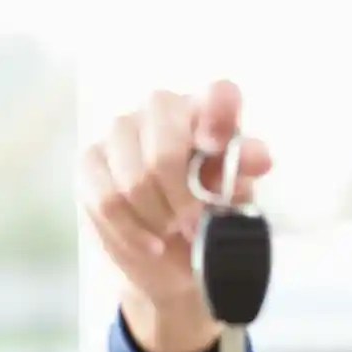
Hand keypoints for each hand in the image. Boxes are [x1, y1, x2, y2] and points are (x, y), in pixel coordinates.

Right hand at [78, 80, 272, 351]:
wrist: (173, 257)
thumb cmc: (210, 216)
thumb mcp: (235, 199)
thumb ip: (241, 173)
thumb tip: (260, 157)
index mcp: (209, 111)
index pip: (220, 94)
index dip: (219, 115)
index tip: (216, 148)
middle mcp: (163, 108)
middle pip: (165, 145)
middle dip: (180, 196)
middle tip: (193, 224)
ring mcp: (122, 129)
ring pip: (135, 178)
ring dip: (157, 217)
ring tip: (172, 230)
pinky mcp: (91, 159)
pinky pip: (108, 200)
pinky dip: (133, 231)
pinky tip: (151, 244)